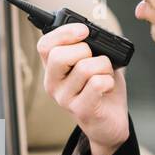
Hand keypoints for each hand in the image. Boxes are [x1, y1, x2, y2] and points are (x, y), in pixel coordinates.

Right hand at [37, 21, 127, 154]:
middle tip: (95, 59)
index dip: (64, 33)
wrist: (110, 122)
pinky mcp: (80, 110)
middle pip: (58, 55)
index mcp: (53, 69)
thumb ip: (89, 47)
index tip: (83, 31)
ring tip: (105, 75)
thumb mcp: (92, 62)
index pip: (45, 45)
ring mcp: (64, 98)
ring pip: (84, 67)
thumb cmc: (102, 90)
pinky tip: (107, 87)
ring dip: (104, 66)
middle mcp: (53, 84)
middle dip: (85, 50)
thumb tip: (92, 32)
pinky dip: (109, 81)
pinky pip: (96, 83)